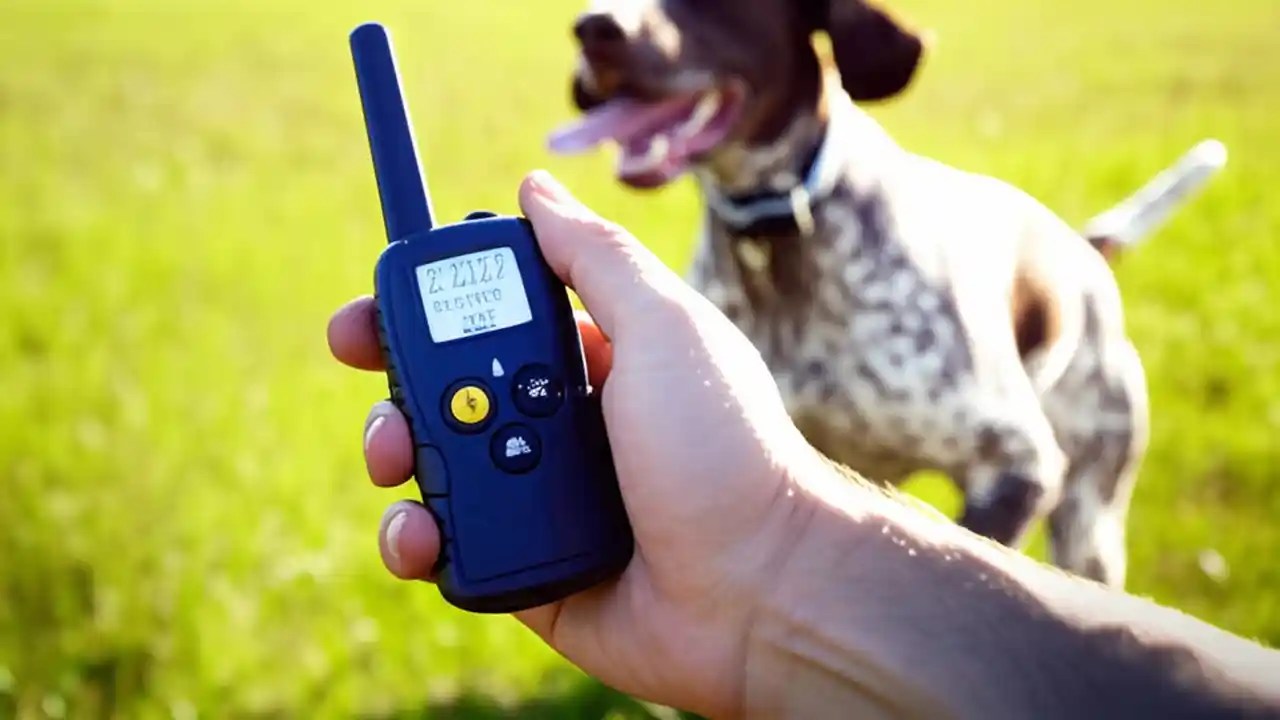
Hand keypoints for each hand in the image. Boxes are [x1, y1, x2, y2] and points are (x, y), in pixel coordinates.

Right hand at [327, 170, 827, 717]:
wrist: (759, 591)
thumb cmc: (726, 449)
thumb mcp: (664, 327)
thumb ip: (594, 257)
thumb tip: (535, 188)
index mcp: (591, 361)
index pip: (486, 323)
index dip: (423, 312)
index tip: (372, 312)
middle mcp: (559, 426)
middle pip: (444, 395)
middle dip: (395, 390)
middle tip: (383, 400)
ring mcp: (538, 500)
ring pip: (435, 470)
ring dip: (397, 460)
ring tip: (400, 466)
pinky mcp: (523, 568)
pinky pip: (448, 548)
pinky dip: (419, 541)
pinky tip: (422, 536)